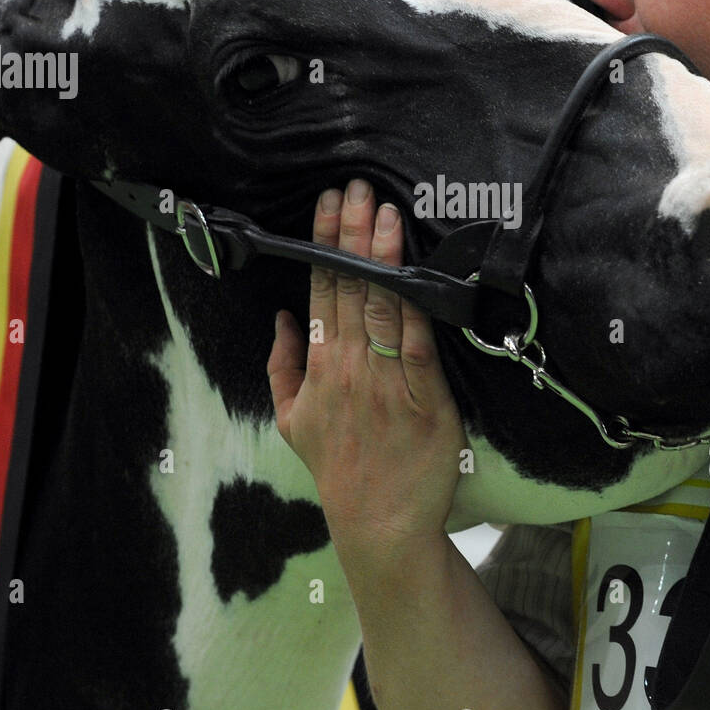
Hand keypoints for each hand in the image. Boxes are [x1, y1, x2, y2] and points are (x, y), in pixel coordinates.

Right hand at [267, 179, 466, 554]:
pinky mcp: (427, 396)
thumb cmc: (339, 469)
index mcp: (320, 368)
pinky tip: (416, 270)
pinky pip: (419, 342)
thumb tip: (283, 320)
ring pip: (383, 305)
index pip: (321, 291)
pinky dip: (415, 306)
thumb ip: (282, 367)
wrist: (381, 522)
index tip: (329, 204)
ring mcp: (389, 380)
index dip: (326, 244)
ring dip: (384, 256)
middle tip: (358, 187)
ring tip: (385, 213)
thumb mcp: (291, 423)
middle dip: (353, 233)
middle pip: (351, 288)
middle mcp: (352, 367)